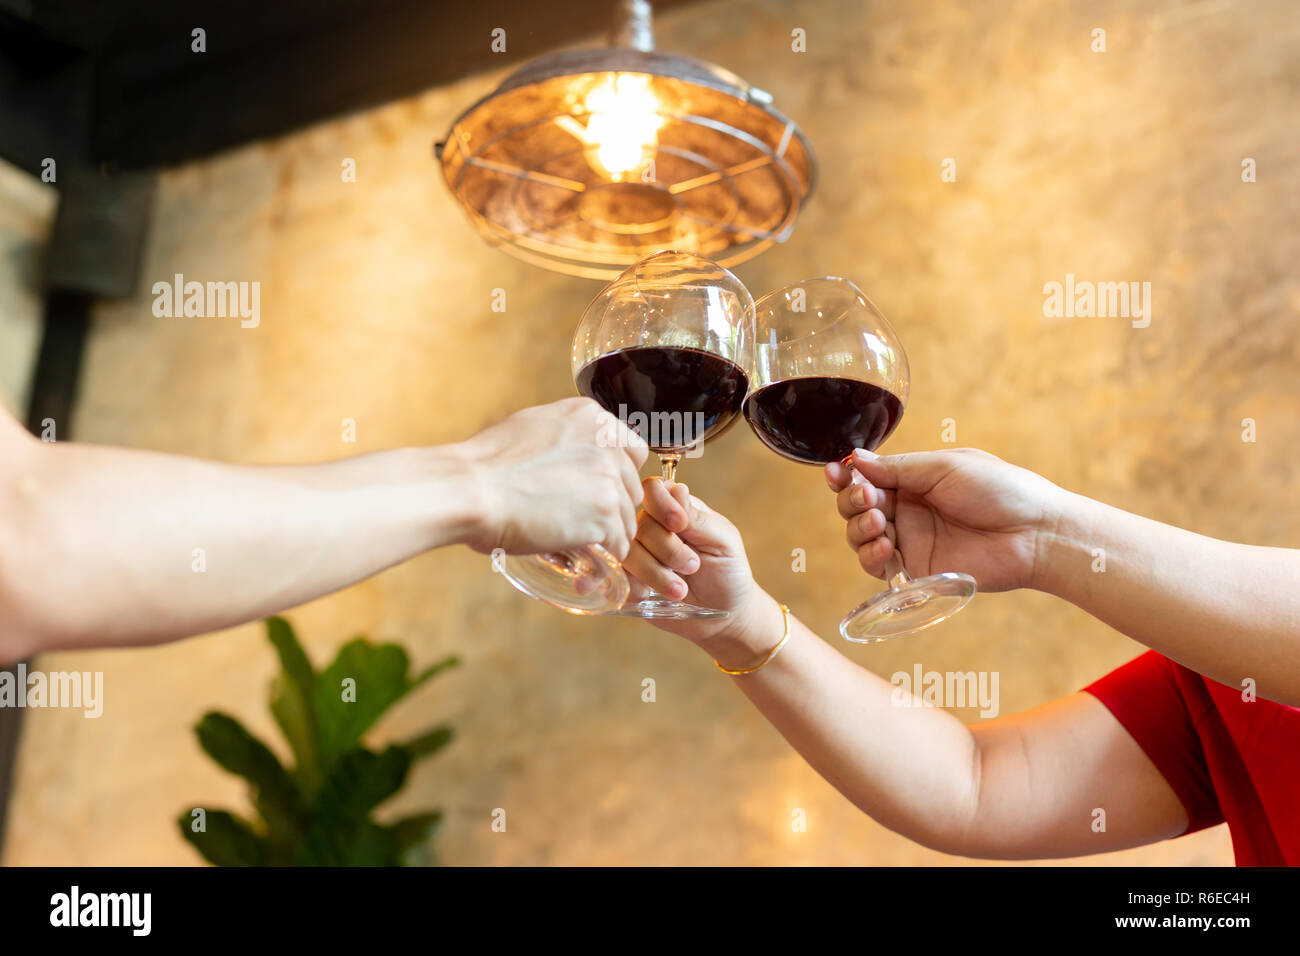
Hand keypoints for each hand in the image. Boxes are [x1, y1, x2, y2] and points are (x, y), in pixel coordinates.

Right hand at [456, 397, 648, 558]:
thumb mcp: (533, 427)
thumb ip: (565, 436)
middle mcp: (606, 443)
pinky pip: (620, 543)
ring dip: (607, 532)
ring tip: (577, 539)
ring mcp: (608, 478)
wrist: (471, 490)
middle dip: (612, 506)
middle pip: (632, 486)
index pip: (631, 449)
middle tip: (583, 520)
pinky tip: (583, 552)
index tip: (598, 490)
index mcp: (590, 417)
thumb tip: (573, 450)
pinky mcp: (604, 514)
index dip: (617, 474)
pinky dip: (604, 553)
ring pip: (627, 517)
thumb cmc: (487, 464)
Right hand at [622, 478, 779, 653]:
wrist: (724, 615)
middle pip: (640, 524)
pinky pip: (618, 577)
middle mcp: (651, 526)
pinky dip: (638, 588)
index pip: (653, 490)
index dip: (661, 505)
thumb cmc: (729, 571)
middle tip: (693, 566)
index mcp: (675, 508)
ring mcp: (637, 552)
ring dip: (655, 573)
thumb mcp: (722, 541)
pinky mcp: (628, 579)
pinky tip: (654, 595)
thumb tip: (676, 490)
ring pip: (627, 552)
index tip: (680, 525)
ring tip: (680, 591)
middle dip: (667, 549)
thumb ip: (697, 517)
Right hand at [826, 448, 1064, 591]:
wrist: (1035, 533)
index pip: (867, 477)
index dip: (846, 476)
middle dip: (851, 502)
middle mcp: (907, 509)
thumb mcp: (944, 468)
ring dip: (858, 528)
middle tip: (867, 500)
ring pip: (860, 537)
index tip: (836, 474)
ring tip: (878, 524)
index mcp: (914, 479)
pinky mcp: (918, 570)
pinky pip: (879, 567)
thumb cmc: (1000, 490)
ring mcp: (911, 540)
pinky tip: (885, 546)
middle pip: (856, 507)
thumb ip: (897, 468)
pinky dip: (871, 556)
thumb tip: (854, 458)